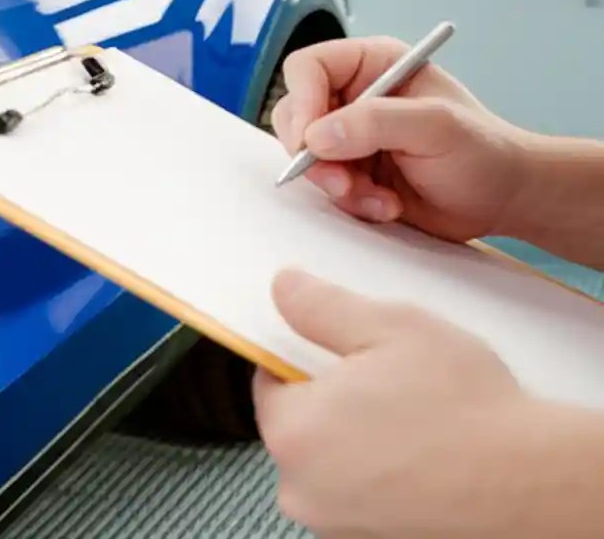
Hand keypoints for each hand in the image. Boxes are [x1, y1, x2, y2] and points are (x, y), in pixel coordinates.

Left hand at [253, 269, 533, 537]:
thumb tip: (283, 288)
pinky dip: (382, 479)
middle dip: (333, 403)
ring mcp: (336, 523)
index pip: (269, 383)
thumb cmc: (466, 409)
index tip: (343, 355)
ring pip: (330, 465)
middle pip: (298, 428)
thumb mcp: (391, 328)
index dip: (304, 359)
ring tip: (414, 423)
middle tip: (389, 385)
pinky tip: (422, 460)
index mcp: (292, 433)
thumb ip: (322, 306)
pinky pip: (360, 496)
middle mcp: (301, 489)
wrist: (533, 484)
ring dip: (357, 443)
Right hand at [271, 36, 530, 242]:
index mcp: (373, 65)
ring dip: (338, 185)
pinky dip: (351, 202)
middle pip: (295, 115)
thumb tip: (316, 136)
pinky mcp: (350, 170)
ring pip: (305, 157)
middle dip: (314, 156)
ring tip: (380, 198)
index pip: (308, 69)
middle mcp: (353, 96)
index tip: (312, 140)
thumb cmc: (482, 152)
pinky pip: (323, 186)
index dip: (302, 101)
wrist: (500, 198)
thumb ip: (376, 123)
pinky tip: (387, 205)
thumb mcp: (436, 128)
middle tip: (343, 182)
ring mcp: (349, 135)